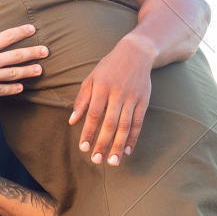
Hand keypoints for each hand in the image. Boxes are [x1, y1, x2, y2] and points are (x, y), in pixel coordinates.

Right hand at [0, 17, 44, 97]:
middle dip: (33, 52)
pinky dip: (13, 89)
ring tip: (40, 70)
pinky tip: (22, 87)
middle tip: (46, 51)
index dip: (21, 31)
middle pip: (17, 56)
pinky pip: (3, 90)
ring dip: (29, 71)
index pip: (8, 36)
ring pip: (14, 73)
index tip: (33, 29)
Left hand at [69, 30, 154, 164]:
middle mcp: (118, 93)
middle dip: (103, 143)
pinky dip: (133, 138)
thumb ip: (82, 100)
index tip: (84, 148)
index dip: (89, 132)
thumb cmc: (108, 68)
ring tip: (112, 162)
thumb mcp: (91, 79)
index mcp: (102, 87)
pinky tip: (127, 151)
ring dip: (119, 145)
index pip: (94, 114)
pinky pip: (138, 123)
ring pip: (126, 126)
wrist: (136, 53)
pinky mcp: (144, 101)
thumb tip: (72, 121)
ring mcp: (133, 98)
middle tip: (97, 160)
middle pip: (110, 123)